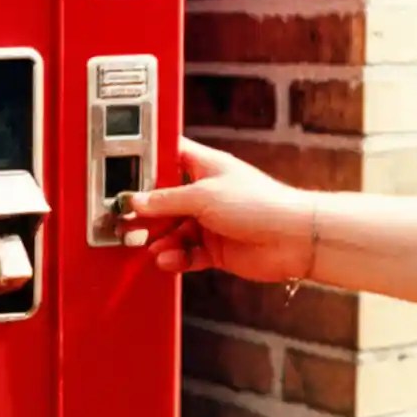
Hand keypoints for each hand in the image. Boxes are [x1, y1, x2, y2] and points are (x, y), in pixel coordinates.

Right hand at [115, 137, 317, 282]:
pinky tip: (168, 260)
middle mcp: (205, 192)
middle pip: (164, 200)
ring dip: (159, 239)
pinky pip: (187, 253)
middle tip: (126, 222)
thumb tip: (135, 201)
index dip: (145, 165)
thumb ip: (165, 200)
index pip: (167, 157)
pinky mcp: (215, 247)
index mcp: (203, 166)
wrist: (293, 239)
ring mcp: (209, 221)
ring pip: (172, 230)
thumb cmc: (260, 204)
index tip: (123, 178)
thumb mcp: (203, 196)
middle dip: (145, 212)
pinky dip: (176, 258)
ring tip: (150, 246)